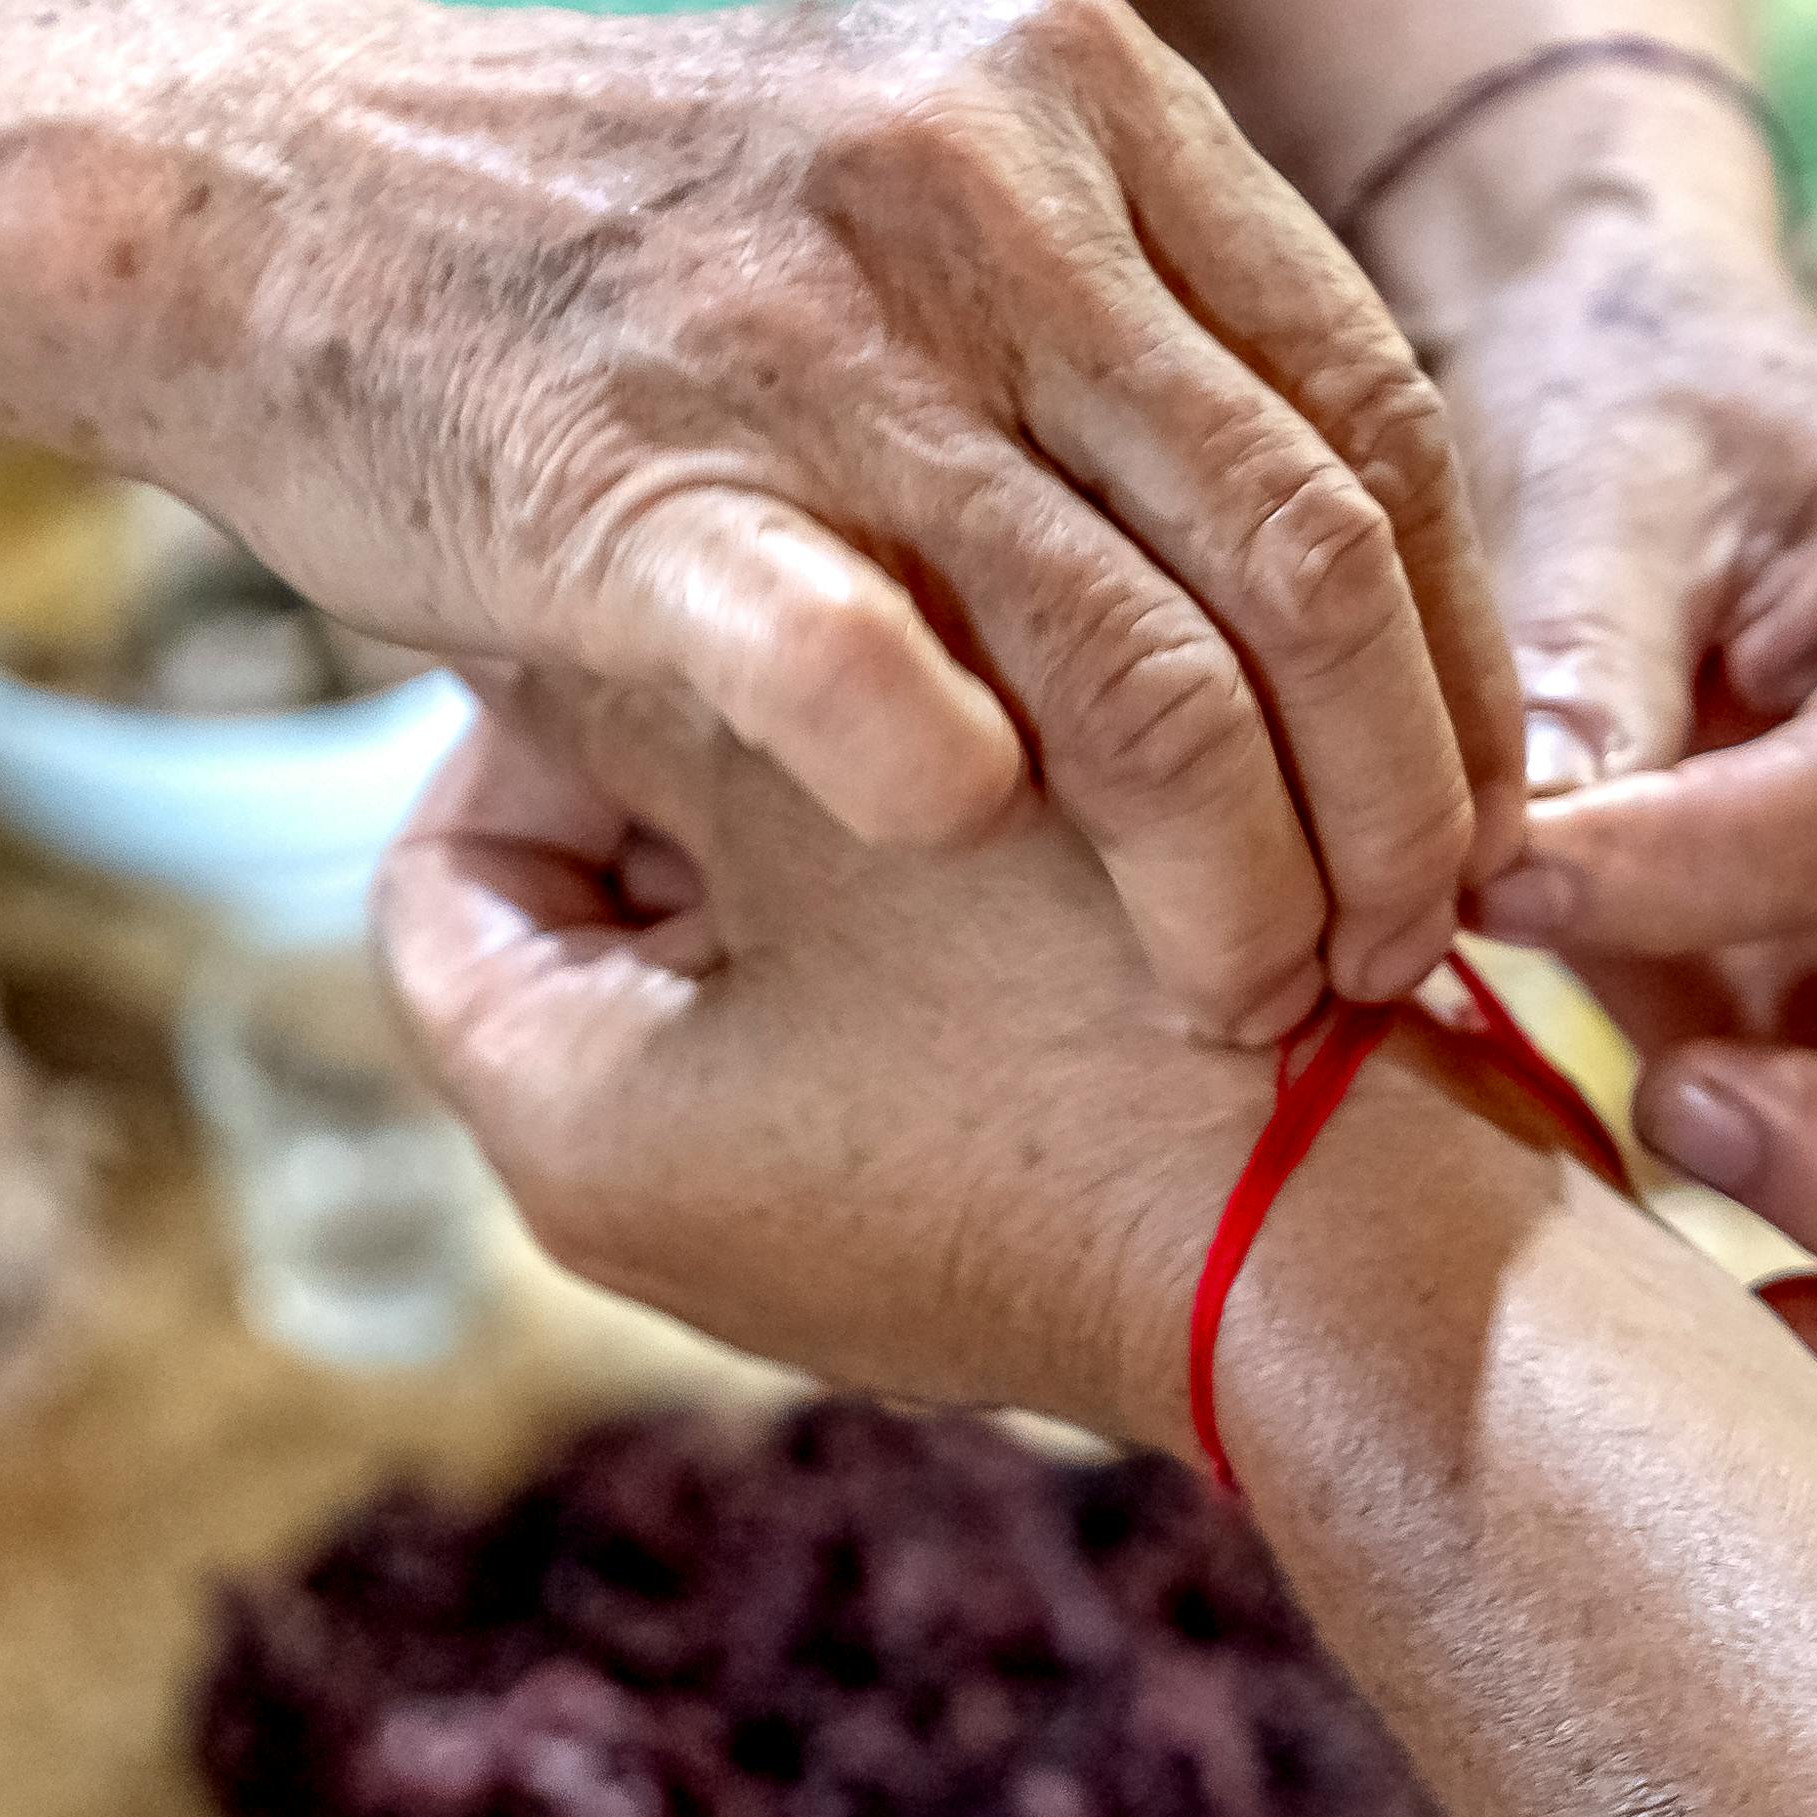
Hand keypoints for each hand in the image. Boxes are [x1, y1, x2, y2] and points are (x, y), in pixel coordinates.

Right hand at [0, 0, 1516, 1038]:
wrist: (257, 192)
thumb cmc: (612, 242)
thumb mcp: (910, 176)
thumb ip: (1116, 312)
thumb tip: (1343, 560)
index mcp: (1082, 98)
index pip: (1382, 416)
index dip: (1459, 658)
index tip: (1470, 822)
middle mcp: (984, 189)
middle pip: (1311, 558)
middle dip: (1389, 809)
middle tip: (1387, 964)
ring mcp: (817, 337)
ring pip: (1151, 672)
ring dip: (1230, 885)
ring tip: (1245, 1007)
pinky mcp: (645, 490)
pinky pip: (881, 690)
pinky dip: (969, 816)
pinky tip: (993, 897)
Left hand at [379, 678, 1405, 1441]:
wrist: (1368, 1258)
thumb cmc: (1082, 1032)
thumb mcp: (841, 793)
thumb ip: (679, 672)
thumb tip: (576, 558)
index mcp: (571, 1130)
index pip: (448, 868)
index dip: (529, 707)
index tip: (668, 591)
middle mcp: (666, 1207)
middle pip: (608, 904)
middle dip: (710, 746)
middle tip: (820, 601)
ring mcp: (821, 1223)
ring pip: (773, 944)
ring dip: (851, 811)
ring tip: (958, 678)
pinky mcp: (963, 1215)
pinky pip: (898, 1015)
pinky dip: (945, 901)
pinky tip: (1062, 787)